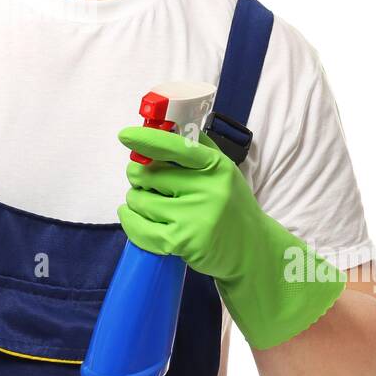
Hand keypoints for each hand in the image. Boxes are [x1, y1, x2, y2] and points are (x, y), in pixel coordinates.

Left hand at [115, 124, 346, 350]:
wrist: (250, 249)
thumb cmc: (230, 204)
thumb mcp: (222, 170)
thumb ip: (195, 147)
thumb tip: (161, 127)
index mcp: (216, 166)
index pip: (176, 147)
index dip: (147, 140)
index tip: (125, 136)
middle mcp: (206, 190)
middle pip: (148, 174)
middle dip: (138, 176)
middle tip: (144, 180)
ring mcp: (193, 218)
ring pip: (139, 200)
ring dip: (136, 200)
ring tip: (150, 203)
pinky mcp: (180, 242)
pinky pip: (139, 228)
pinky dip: (130, 221)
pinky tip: (133, 216)